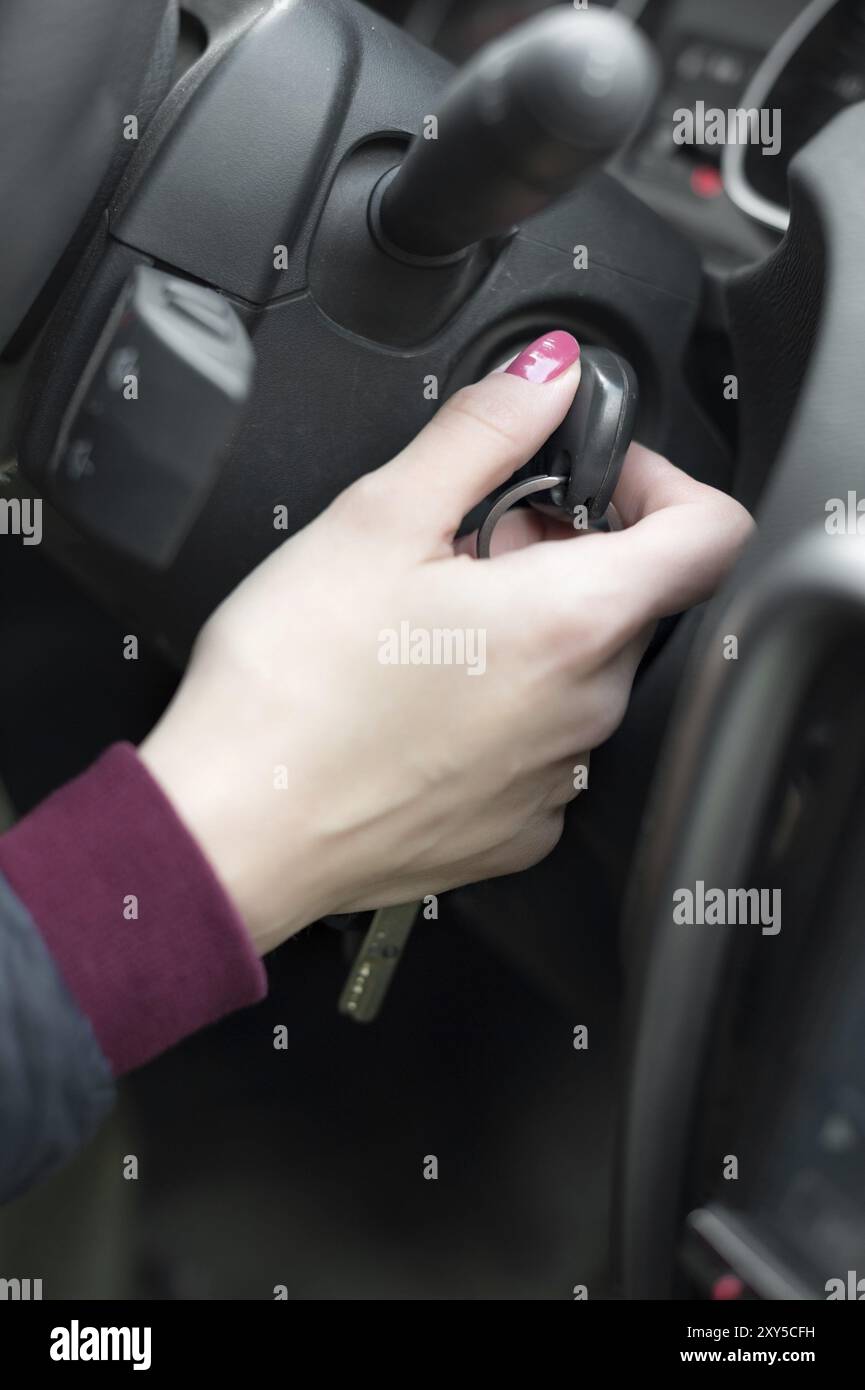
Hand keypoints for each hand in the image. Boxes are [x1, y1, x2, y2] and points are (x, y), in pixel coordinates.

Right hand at [139, 333, 752, 953]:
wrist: (236, 829)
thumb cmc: (293, 688)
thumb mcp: (380, 518)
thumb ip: (485, 431)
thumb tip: (550, 376)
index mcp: (573, 621)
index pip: (710, 533)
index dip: (661, 483)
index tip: (590, 479)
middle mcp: (587, 710)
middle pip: (630, 599)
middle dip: (564, 552)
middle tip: (465, 547)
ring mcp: (556, 780)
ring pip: (582, 672)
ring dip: (531, 630)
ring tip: (429, 628)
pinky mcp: (518, 828)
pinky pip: (543, 747)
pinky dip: (506, 708)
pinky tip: (423, 702)